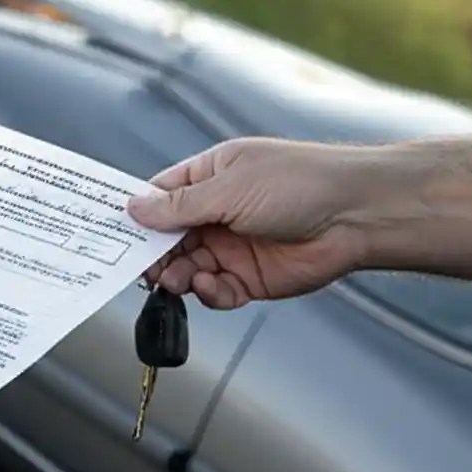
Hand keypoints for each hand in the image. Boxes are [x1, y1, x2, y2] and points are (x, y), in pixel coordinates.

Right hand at [127, 138, 369, 309]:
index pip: (160, 198)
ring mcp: (232, 246)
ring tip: (178, 279)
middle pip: (167, 239)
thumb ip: (179, 205)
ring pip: (187, 268)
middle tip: (144, 268)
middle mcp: (217, 213)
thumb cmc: (298, 183)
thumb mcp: (229, 187)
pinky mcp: (249, 278)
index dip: (137, 215)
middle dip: (153, 254)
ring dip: (177, 276)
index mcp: (209, 178)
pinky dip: (208, 293)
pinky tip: (211, 285)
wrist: (357, 215)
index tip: (114, 234)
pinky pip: (215, 291)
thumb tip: (134, 209)